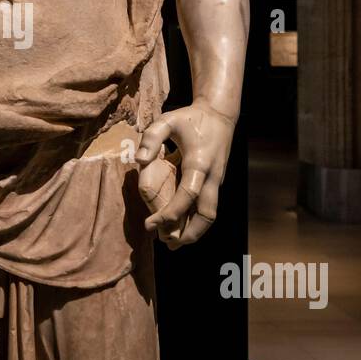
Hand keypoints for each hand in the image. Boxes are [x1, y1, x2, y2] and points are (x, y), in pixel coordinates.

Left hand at [135, 99, 235, 248]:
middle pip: (206, 215)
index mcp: (198, 163)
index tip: (151, 224)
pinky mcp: (216, 183)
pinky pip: (208, 208)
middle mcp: (211, 177)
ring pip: (211, 215)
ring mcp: (216, 182)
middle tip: (167, 243)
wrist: (220, 115)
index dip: (170, 213)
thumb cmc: (191, 118)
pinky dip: (196, 221)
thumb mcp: (168, 120)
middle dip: (189, 234)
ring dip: (195, 232)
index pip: (187, 196)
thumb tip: (139, 160)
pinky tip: (181, 228)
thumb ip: (151, 137)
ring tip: (174, 243)